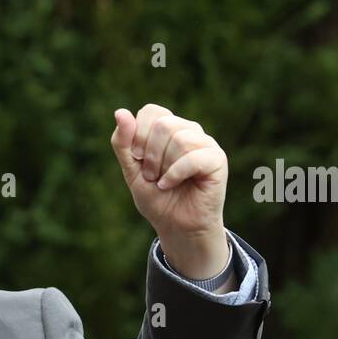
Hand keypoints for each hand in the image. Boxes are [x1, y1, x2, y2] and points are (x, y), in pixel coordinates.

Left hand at [109, 104, 229, 277]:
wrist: (176, 226)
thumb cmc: (157, 197)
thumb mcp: (131, 170)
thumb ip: (123, 143)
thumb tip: (120, 112)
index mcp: (169, 128)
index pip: (151, 112)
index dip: (138, 135)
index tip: (137, 159)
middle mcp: (189, 131)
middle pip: (164, 124)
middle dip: (150, 154)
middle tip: (151, 175)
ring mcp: (205, 144)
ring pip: (179, 138)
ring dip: (163, 166)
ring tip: (163, 182)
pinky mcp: (217, 160)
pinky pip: (193, 157)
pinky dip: (175, 174)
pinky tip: (170, 185)